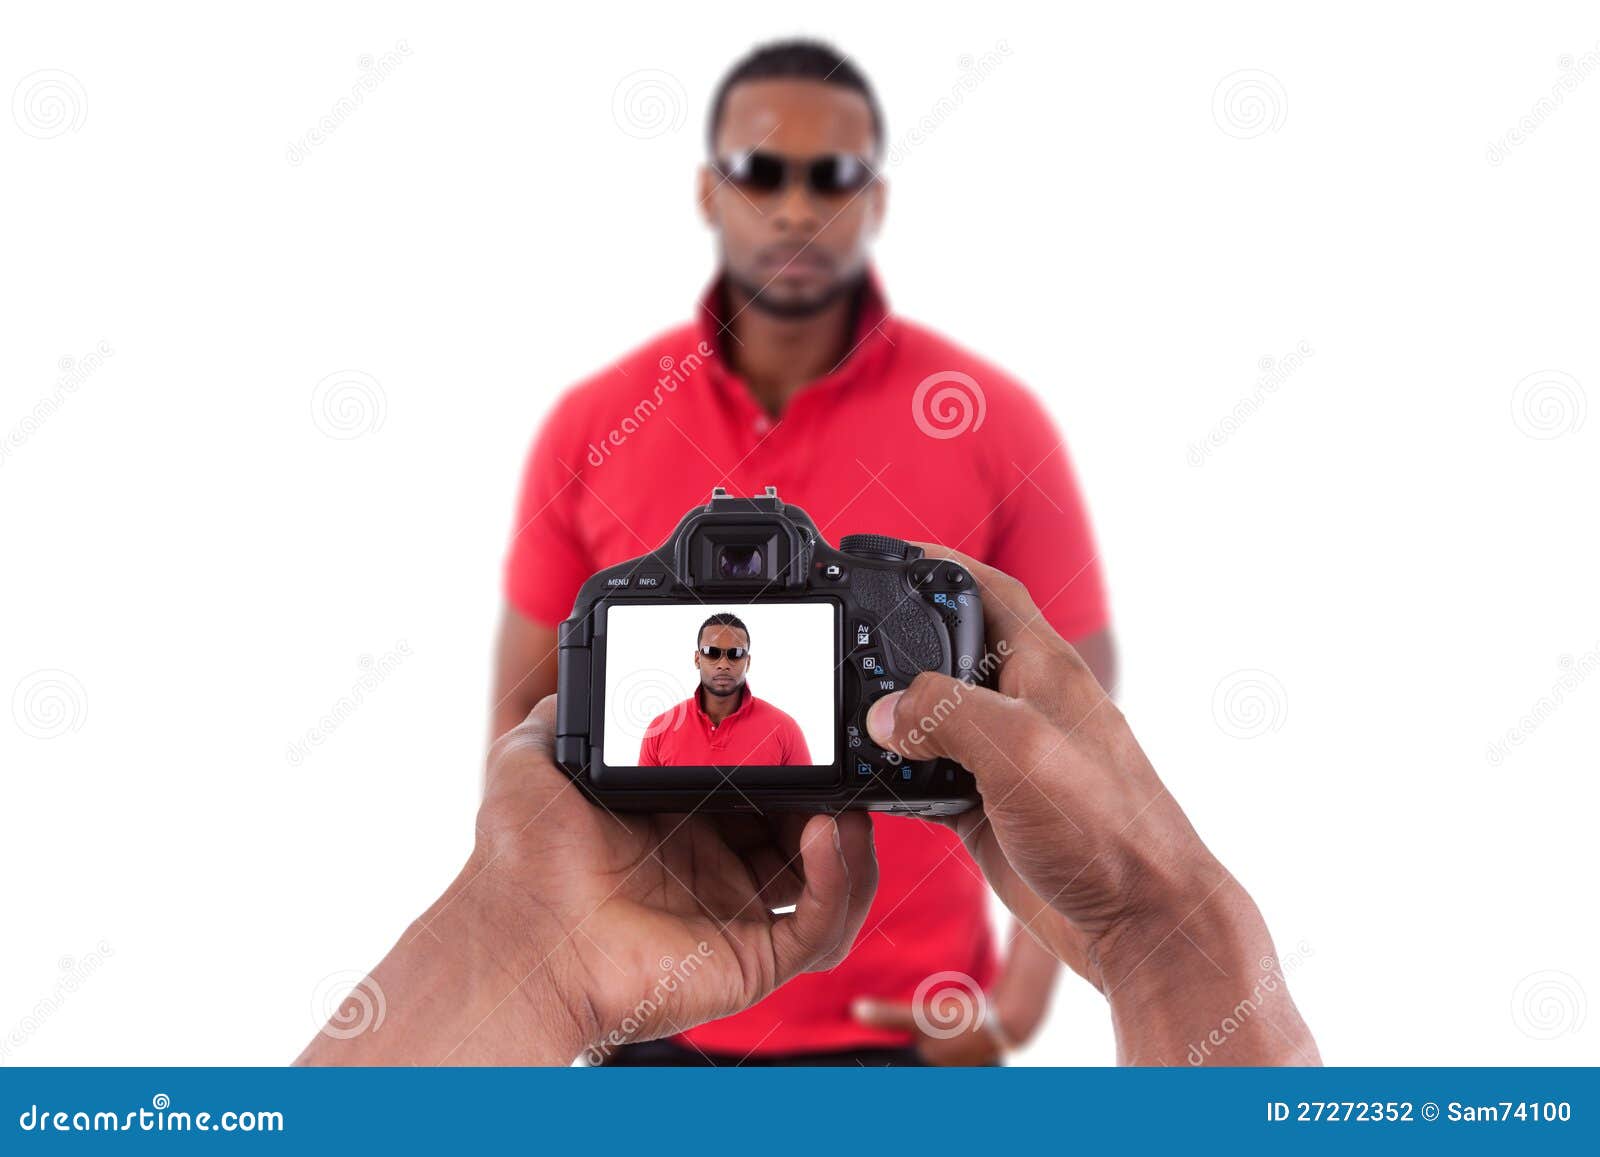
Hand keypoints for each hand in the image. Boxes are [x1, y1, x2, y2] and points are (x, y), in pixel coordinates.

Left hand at [298, 699, 877, 1065]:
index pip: (762, 789)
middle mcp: (718, 872)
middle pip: (811, 831)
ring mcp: (738, 918)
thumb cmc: (521, 858)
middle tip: (847, 762)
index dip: (795, 761)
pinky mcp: (751, 960)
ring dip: (855, 841)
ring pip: (833, 882)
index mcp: (683, 823)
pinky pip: (821, 926)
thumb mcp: (539, 755)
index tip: (812, 726)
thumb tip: (587, 667)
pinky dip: (841, 881)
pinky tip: (828, 835)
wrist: (519, 933)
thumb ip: (569, 708)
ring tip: (846, 802)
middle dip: (840, 797)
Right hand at [864, 546, 1318, 1065]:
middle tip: (850, 636)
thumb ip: (946, 713)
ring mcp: (1007, 761)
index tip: (889, 552)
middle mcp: (1025, 707)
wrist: (1139, 923)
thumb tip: (884, 712)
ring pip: (936, 719)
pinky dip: (896, 777)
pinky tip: (869, 781)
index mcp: (1044, 670)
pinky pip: (930, 780)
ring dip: (894, 715)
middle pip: (954, 652)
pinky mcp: (992, 810)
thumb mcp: (1019, 747)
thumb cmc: (1107, 829)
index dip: (940, 564)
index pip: (990, 591)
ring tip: (845, 709)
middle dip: (901, 639)